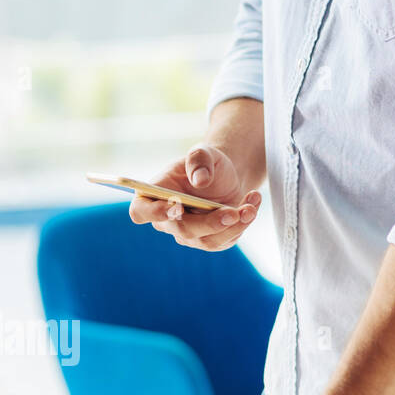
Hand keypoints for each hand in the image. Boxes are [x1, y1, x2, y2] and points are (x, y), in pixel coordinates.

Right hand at [128, 144, 261, 251]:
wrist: (226, 176)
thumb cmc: (206, 164)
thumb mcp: (204, 153)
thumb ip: (199, 160)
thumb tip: (200, 180)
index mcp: (153, 196)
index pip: (141, 213)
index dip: (154, 213)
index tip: (176, 206)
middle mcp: (166, 220)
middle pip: (182, 230)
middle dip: (209, 223)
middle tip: (232, 211)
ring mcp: (188, 234)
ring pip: (207, 241)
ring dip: (233, 225)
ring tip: (252, 203)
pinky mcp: (209, 240)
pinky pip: (225, 240)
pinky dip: (243, 223)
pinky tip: (253, 204)